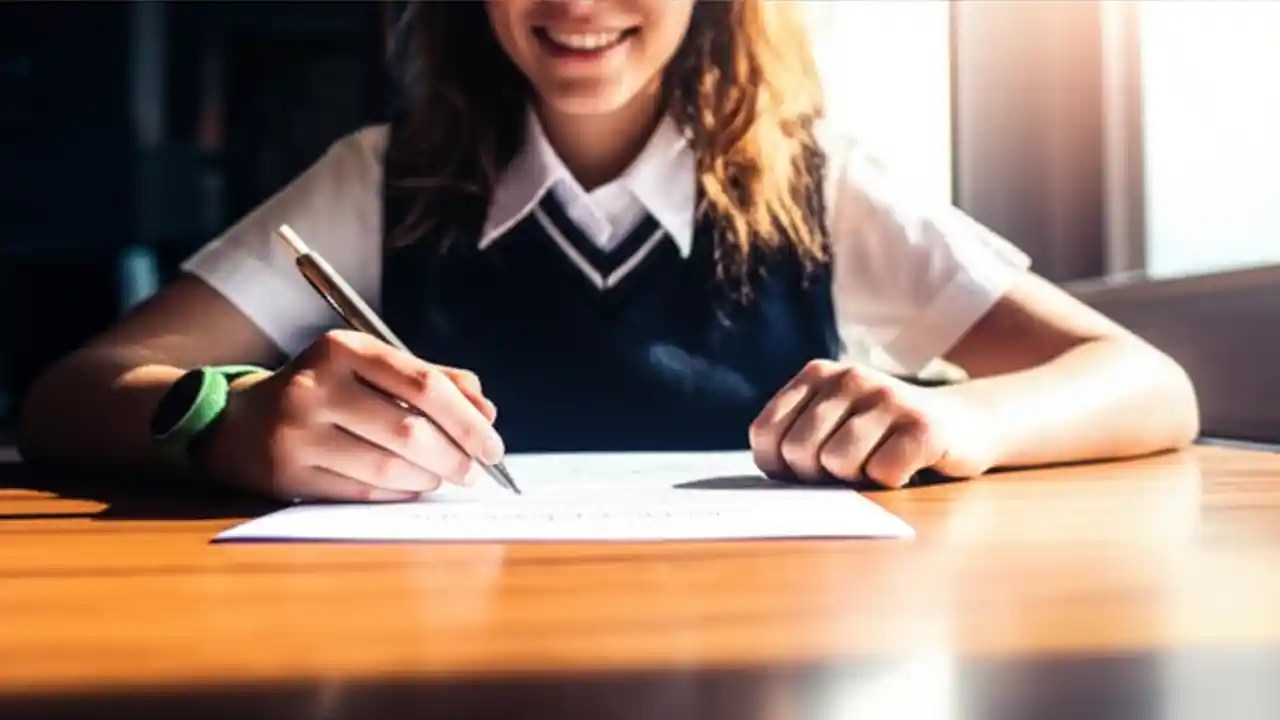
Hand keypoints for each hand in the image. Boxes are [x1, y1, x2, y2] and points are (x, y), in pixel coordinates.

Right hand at [198, 330, 502, 501]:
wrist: (238, 422)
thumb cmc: (326, 391)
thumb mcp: (371, 368)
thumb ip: (433, 379)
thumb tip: (487, 410)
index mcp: (343, 349)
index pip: (423, 384)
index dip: (467, 419)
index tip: (493, 442)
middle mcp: (316, 387)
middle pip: (409, 430)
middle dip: (455, 456)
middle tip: (476, 470)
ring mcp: (298, 433)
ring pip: (388, 467)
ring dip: (429, 478)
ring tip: (444, 476)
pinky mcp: (289, 474)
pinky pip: (362, 492)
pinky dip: (399, 494)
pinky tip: (412, 487)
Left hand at [749, 360, 997, 487]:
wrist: (965, 424)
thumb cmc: (884, 438)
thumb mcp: (832, 426)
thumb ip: (794, 441)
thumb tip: (769, 479)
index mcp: (817, 374)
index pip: (765, 433)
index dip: (781, 467)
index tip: (809, 469)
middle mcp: (850, 377)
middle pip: (799, 450)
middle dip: (818, 476)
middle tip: (852, 468)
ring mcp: (888, 397)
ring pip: (838, 462)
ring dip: (857, 479)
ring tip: (879, 463)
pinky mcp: (923, 425)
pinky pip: (883, 474)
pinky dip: (892, 482)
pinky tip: (908, 466)